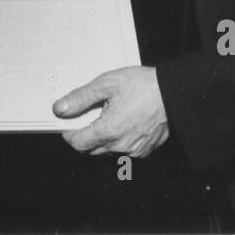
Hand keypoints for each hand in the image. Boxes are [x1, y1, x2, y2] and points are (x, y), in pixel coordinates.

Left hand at [53, 66, 168, 157]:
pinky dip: (119, 139)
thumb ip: (80, 98)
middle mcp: (121, 146)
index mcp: (109, 131)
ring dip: (102, 137)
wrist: (174, 92)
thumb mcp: (107, 84)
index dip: (69, 132)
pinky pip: (124, 149)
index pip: (77, 143)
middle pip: (91, 149)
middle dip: (85, 134)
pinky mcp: (145, 149)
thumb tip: (60, 109)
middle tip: (89, 114)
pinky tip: (124, 121)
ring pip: (107, 150)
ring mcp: (134, 150)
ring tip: (110, 114)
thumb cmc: (143, 85)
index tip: (69, 122)